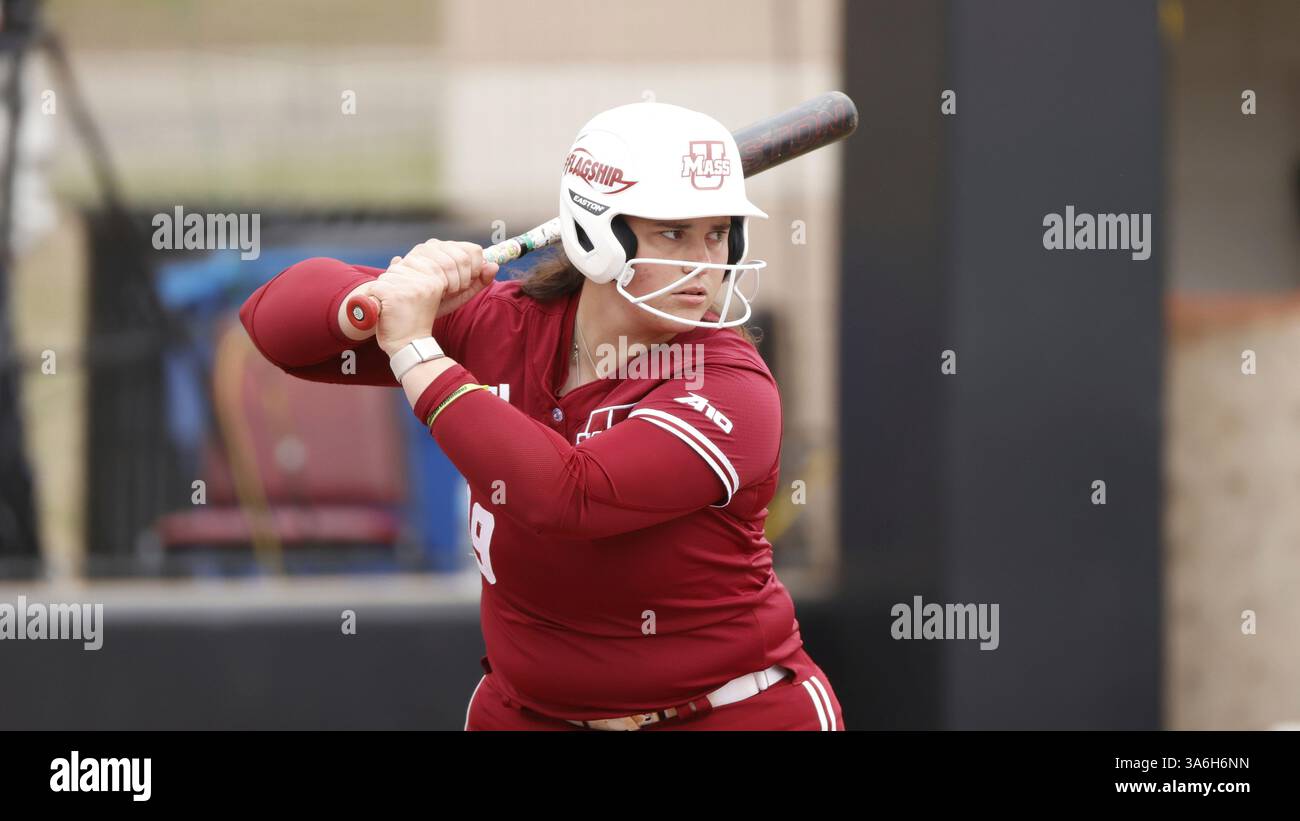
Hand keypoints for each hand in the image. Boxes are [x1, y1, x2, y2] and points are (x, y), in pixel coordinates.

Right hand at [346, 240, 498, 354]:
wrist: (405, 316)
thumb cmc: (434, 303)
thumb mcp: (460, 294)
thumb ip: (479, 281)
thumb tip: (494, 266)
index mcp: (445, 248)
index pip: (472, 250)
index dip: (476, 269)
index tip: (467, 284)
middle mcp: (430, 246)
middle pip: (463, 257)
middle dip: (465, 279)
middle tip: (453, 291)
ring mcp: (417, 253)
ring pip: (450, 264)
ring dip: (453, 284)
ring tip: (443, 293)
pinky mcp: (406, 264)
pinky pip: (435, 273)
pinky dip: (441, 287)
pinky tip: (435, 293)